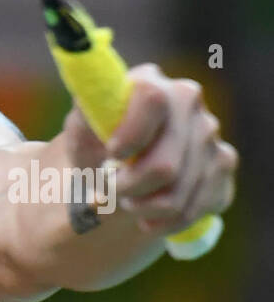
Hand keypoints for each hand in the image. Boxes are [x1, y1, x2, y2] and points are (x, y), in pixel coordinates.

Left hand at [61, 64, 237, 235]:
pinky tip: (150, 217)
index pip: (153, 100)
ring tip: (128, 201)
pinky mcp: (223, 162)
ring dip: (146, 206)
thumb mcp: (79, 135)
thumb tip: (93, 150)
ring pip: (180, 191)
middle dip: (132, 187)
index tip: (112, 155)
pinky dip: (167, 220)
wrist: (117, 167)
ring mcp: (209, 131)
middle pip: (166, 163)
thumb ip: (82, 130)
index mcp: (148, 80)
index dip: (132, 135)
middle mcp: (186, 100)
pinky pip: (198, 205)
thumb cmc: (95, 145)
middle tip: (112, 189)